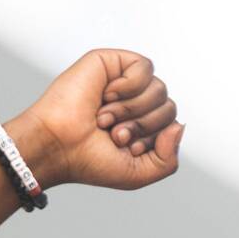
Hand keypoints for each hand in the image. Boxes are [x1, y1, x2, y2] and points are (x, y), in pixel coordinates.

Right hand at [15, 48, 183, 190]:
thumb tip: (180, 125)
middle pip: (169, 106)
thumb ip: (169, 160)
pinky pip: (145, 67)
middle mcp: (136, 103)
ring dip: (132, 110)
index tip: (126, 149)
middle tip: (114, 134)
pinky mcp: (112, 63)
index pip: (172, 125)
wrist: (59, 146)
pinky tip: (108, 95)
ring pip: (159, 88)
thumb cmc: (91, 161)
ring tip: (105, 119)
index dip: (153, 139)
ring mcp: (125, 82)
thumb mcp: (139, 174)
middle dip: (144, 125)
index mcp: (143, 127)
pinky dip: (130, 86)